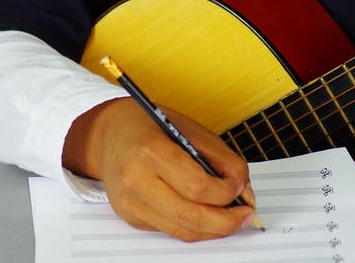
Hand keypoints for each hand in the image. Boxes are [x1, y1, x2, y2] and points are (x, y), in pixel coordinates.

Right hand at [63, 98, 255, 239]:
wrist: (108, 133)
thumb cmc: (150, 124)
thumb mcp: (189, 128)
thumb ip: (222, 158)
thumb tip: (244, 189)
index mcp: (152, 151)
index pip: (197, 186)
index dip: (226, 192)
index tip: (241, 188)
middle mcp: (137, 181)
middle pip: (190, 216)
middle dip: (226, 222)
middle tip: (246, 215)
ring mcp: (130, 204)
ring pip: (181, 231)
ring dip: (214, 230)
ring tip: (233, 218)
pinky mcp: (130, 217)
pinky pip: (169, 229)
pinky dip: (194, 226)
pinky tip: (208, 215)